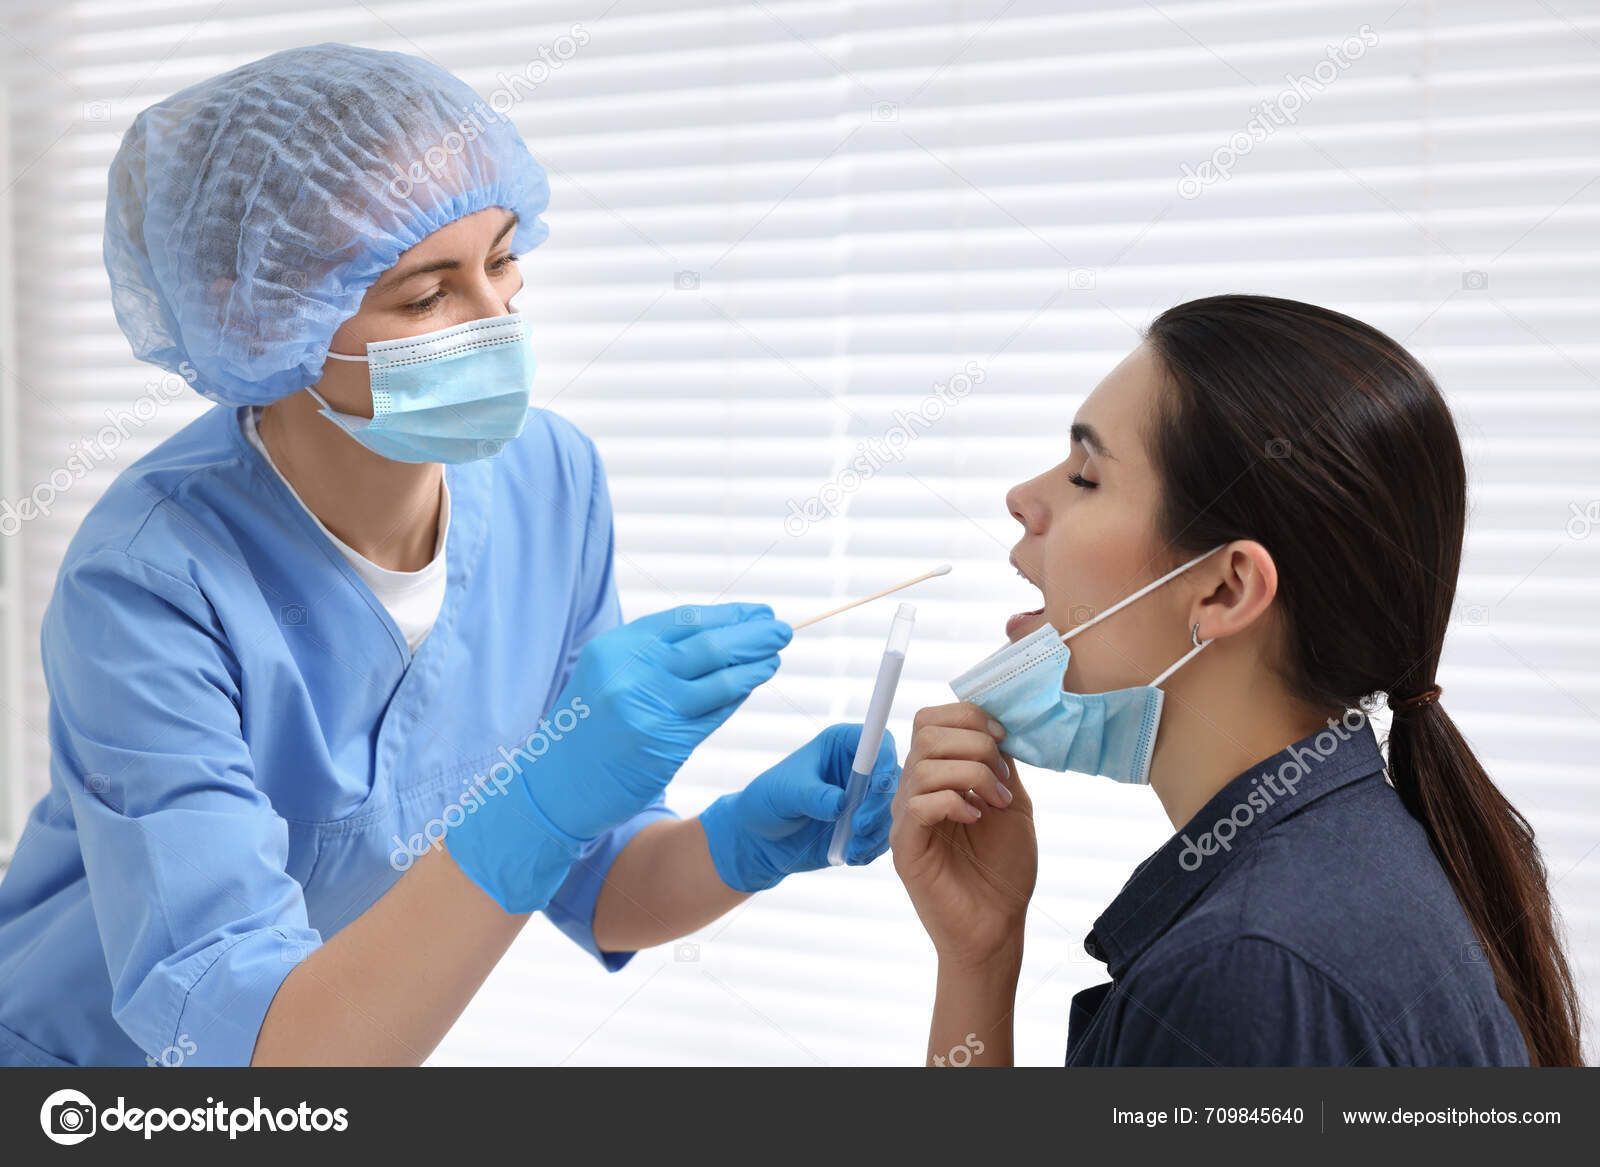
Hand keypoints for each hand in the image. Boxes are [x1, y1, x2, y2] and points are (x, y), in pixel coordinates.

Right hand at [447, 602, 789, 911]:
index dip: (729, 615)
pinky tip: (755, 684)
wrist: (554, 786)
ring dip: (755, 665)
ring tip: (776, 655)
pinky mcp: (665, 744)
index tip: (757, 612)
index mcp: (616, 648)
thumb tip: (717, 634)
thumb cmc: (586, 728)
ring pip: (719, 680)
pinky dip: (738, 696)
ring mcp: (649, 710)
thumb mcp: (606, 676)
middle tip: (781, 629)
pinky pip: (714, 714)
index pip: (686, 620)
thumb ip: (652, 655)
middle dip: (752, 635)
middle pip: (709, 645)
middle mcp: (632, 673)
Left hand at [699, 724, 899, 891]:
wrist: (759, 840)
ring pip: (892, 811)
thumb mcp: (784, 793)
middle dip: (880, 804)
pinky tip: (852, 856)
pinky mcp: (864, 826)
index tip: (876, 785)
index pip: (877, 742)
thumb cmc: (767, 802)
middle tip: (859, 826)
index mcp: (840, 745)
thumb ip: (813, 795)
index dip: (884, 760)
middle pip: (892, 778)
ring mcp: (863, 799)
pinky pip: (882, 836)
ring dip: (877, 832)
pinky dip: (872, 848)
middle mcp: (858, 769)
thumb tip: (841, 803)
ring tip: (853, 849)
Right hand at [891, 703, 1036, 970]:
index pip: (930, 720)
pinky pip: (919, 805)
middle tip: (1003, 778)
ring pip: (924, 765)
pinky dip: (954, 801)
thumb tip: (996, 727)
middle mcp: (914, 792)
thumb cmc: (1003, 871)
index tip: (1002, 738)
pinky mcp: (905, 847)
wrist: (996, 927)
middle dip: (974, 743)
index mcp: (936, 777)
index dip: (967, 716)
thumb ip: (1000, 765)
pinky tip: (975, 818)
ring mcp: (906, 819)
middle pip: (925, 732)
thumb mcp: (1012, 804)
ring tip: (997, 802)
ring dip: (973, 774)